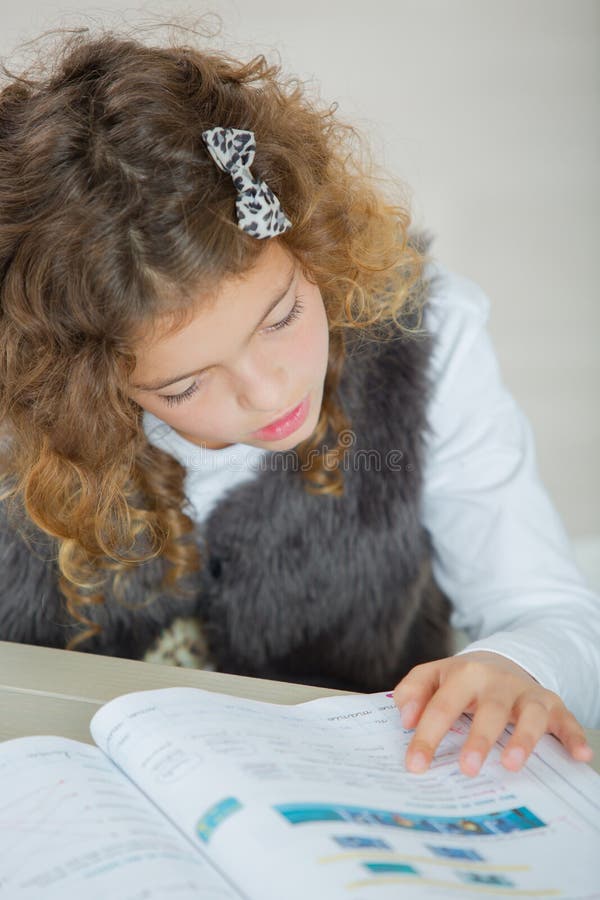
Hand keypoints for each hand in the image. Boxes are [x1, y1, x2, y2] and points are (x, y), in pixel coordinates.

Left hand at [392, 650, 593, 776]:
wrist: (501, 660)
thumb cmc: (461, 680)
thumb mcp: (433, 676)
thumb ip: (413, 691)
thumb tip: (404, 717)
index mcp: (463, 674)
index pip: (442, 707)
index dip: (427, 736)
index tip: (415, 765)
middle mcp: (497, 681)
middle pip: (488, 711)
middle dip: (478, 739)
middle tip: (466, 768)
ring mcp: (526, 693)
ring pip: (529, 714)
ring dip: (523, 739)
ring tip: (511, 765)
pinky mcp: (551, 704)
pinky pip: (566, 720)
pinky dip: (574, 736)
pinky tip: (580, 755)